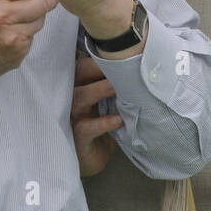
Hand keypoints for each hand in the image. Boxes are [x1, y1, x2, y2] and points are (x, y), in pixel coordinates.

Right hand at [71, 56, 121, 177]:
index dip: (100, 58)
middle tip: (121, 66)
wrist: (92, 157)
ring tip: (117, 88)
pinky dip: (103, 123)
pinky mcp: (78, 137)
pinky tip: (117, 120)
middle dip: (99, 68)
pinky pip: (87, 127)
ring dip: (99, 90)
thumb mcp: (107, 102)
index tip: (122, 53)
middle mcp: (71, 97)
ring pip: (80, 97)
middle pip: (79, 75)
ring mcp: (72, 116)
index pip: (85, 65)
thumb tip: (139, 66)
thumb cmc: (100, 123)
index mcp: (79, 85)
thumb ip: (113, 85)